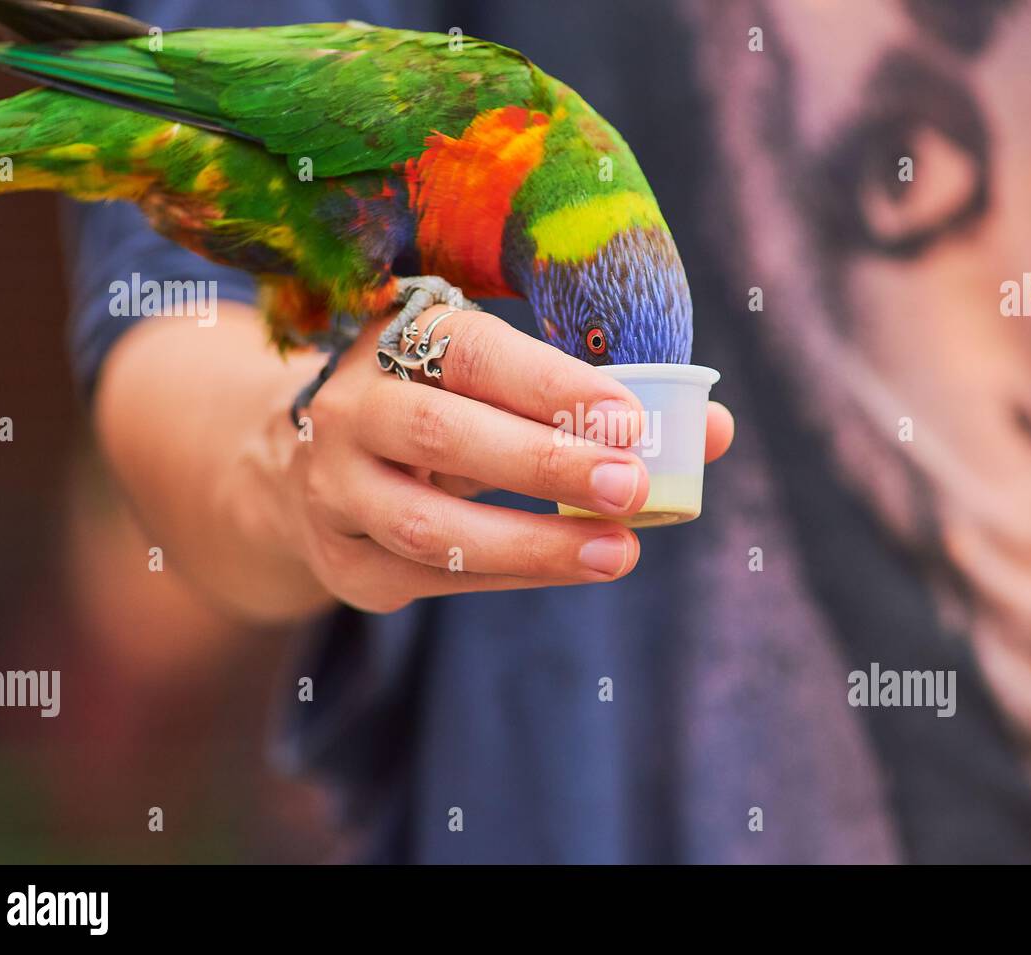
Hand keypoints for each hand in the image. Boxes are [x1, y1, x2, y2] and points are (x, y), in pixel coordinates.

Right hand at [285, 306, 733, 613]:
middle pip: (439, 433)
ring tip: (618, 552)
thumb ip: (598, 400)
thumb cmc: (444, 408)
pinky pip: (432, 577)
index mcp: (397, 340)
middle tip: (632, 487)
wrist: (318, 469)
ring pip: (426, 526)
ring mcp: (335, 490)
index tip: (630, 418)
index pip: (471, 352)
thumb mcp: (501, 386)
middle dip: (543, 463)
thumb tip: (712, 430)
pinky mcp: (345, 561)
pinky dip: (513, 574)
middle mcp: (351, 410)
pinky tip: (573, 567)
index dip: (549, 383)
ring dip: (530, 543)